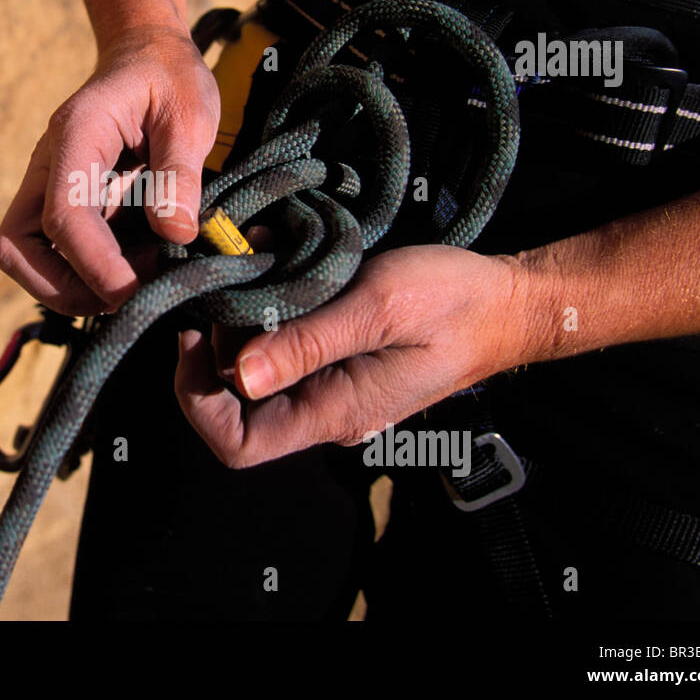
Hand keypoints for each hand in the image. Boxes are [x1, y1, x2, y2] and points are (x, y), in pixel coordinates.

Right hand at [0, 25, 218, 313]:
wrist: (146, 55)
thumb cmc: (169, 78)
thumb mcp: (191, 113)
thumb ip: (181, 171)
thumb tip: (175, 233)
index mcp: (77, 135)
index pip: (63, 216)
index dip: (96, 266)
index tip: (137, 293)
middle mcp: (48, 165)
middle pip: (16, 248)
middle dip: (66, 288)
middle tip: (129, 294)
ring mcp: (49, 185)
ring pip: (25, 257)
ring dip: (73, 286)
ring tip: (137, 280)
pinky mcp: (63, 201)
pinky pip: (53, 252)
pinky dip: (87, 274)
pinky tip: (136, 264)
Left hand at [174, 244, 528, 466]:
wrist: (507, 301)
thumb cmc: (453, 304)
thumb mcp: (378, 309)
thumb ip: (309, 343)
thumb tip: (237, 374)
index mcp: (332, 412)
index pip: (237, 443)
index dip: (196, 398)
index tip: (191, 334)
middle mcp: (323, 407)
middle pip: (234, 398)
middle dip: (217, 338)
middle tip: (229, 276)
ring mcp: (329, 383)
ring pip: (255, 363)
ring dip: (242, 311)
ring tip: (256, 256)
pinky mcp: (336, 355)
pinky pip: (284, 340)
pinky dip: (269, 301)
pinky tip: (279, 257)